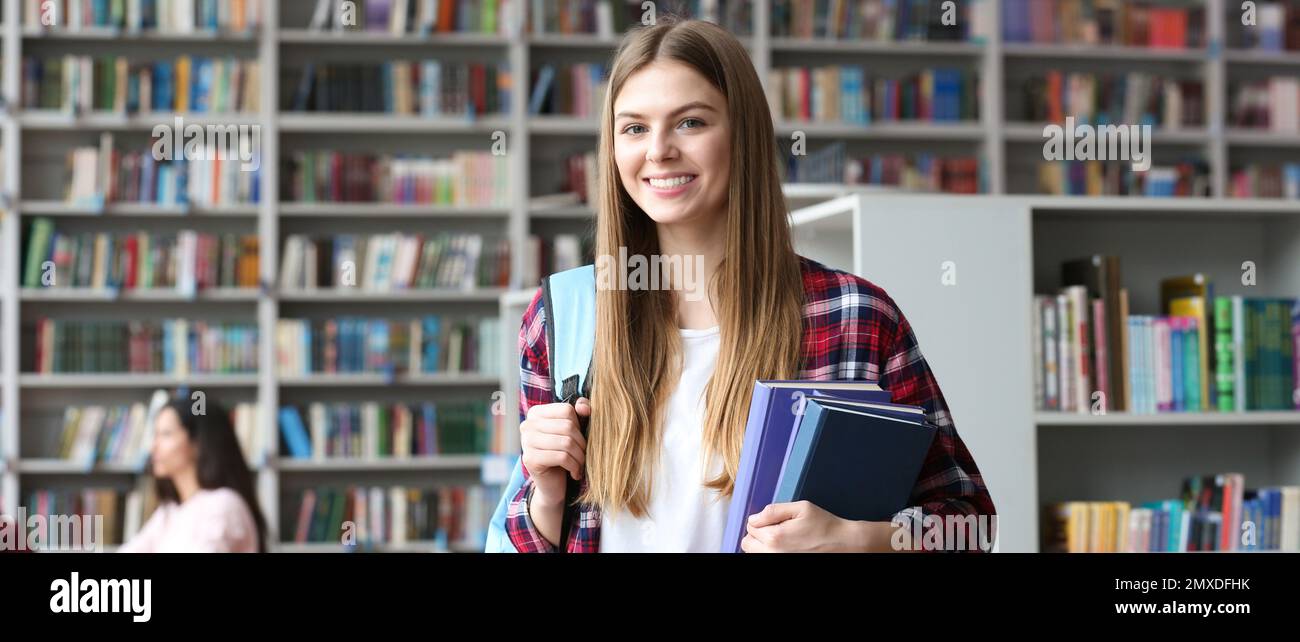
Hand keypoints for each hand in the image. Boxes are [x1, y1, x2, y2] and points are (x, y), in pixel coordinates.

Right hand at [519, 397, 589, 504]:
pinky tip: (575, 473)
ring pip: (566, 443)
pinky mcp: (530, 459)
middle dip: (582, 444)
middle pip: (567, 426)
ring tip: (580, 464)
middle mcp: (527, 425)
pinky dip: (574, 466)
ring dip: (580, 457)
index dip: (580, 425)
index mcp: (536, 413)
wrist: (553, 484)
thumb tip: (583, 405)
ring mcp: (526, 442)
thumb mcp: (575, 430)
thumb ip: (581, 412)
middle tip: (583, 456)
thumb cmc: (565, 453)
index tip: (580, 440)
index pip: (566, 410)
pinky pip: (562, 457)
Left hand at [741, 501, 898, 552]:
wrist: (843, 544)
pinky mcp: (784, 565)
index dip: (761, 519)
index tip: (775, 519)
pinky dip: (770, 552)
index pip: (750, 526)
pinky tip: (783, 548)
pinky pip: (766, 558)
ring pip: (754, 553)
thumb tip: (755, 517)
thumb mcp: (801, 508)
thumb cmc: (825, 526)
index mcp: (775, 537)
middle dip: (757, 533)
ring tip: (780, 539)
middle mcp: (773, 554)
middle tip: (775, 529)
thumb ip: (774, 511)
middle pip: (747, 543)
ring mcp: (778, 562)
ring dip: (761, 545)